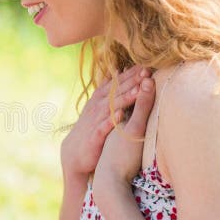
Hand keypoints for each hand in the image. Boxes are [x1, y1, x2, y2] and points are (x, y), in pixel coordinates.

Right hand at [60, 66, 150, 184]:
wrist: (73, 154)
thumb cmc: (89, 129)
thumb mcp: (96, 106)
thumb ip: (107, 90)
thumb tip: (115, 72)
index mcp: (99, 99)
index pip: (116, 83)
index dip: (130, 74)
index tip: (146, 65)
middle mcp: (96, 107)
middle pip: (115, 91)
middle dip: (131, 81)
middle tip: (146, 71)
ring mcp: (95, 121)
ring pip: (111, 107)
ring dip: (124, 98)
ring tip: (138, 90)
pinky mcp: (95, 136)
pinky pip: (103, 126)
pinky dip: (112, 120)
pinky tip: (121, 114)